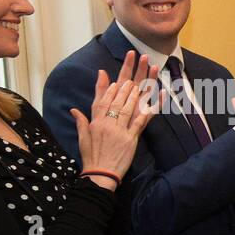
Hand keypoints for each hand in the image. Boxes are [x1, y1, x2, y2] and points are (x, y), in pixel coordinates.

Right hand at [75, 50, 160, 185]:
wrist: (99, 175)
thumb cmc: (91, 157)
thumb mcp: (82, 137)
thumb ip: (81, 121)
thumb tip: (74, 109)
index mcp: (95, 119)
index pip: (102, 96)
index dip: (108, 82)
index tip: (113, 69)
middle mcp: (107, 121)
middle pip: (120, 94)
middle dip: (129, 75)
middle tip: (139, 59)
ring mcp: (119, 128)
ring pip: (131, 103)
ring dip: (142, 84)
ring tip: (150, 69)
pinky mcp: (131, 138)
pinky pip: (143, 119)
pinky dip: (152, 107)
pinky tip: (160, 95)